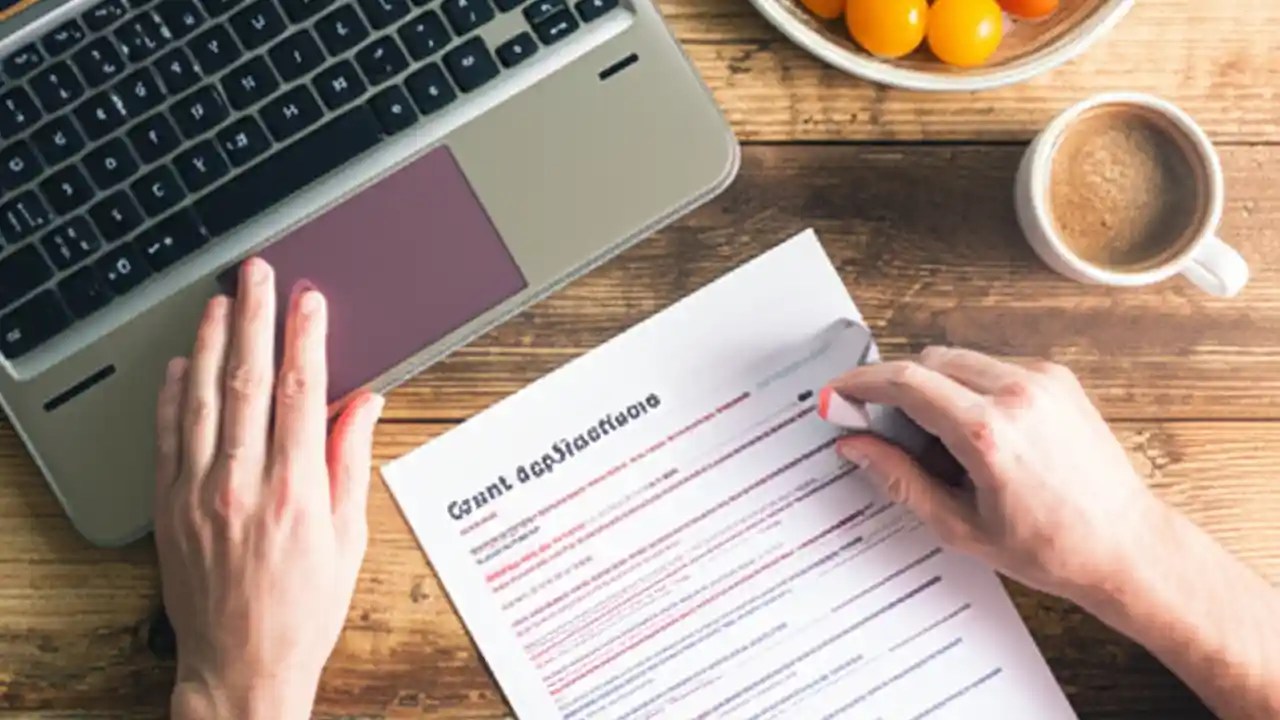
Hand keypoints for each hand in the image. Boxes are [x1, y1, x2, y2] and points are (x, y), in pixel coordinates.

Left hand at [153, 258, 384, 719]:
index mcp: (297, 491)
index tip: (310, 300)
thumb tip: (363, 402)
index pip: (300, 392)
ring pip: (203, 399)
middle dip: (256, 319)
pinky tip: (182, 363)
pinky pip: (168, 437)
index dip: (305, 338)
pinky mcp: (169, 507)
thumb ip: (351, 461)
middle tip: (258, 274)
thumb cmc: (303, 608)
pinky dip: (173, 394)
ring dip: (212, 344)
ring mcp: (199, 493)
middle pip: (249, 382)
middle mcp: (243, 484)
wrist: (241, 665)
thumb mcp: (348, 537)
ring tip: (220, 301)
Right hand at [828, 346, 1159, 603]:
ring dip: (932, 385)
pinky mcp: (1058, 379)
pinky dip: (968, 387)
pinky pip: (992, 367)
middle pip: (928, 361)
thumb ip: (899, 479)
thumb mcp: (959, 526)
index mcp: (988, 433)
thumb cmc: (1051, 547)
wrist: (1126, 544)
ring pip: (959, 359)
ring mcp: (1042, 381)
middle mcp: (1017, 394)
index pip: (906, 382)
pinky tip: (972, 431)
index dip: (862, 383)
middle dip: (896, 386)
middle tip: (882, 425)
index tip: (840, 392)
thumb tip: (856, 447)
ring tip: (935, 439)